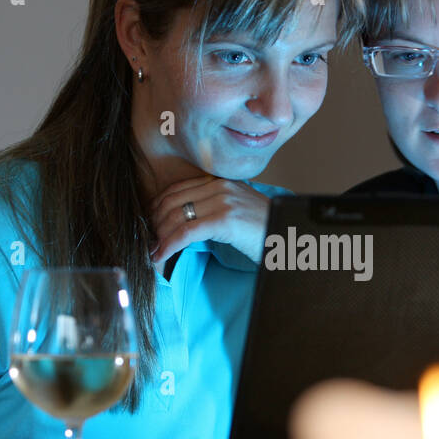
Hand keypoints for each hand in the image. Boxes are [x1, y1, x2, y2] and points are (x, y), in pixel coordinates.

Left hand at [149, 175, 269, 265]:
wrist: (291, 237)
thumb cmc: (266, 230)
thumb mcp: (238, 211)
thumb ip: (213, 209)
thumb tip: (185, 224)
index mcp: (220, 181)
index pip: (175, 190)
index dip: (155, 210)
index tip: (148, 228)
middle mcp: (219, 186)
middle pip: (170, 202)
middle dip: (153, 225)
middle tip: (147, 244)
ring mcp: (223, 201)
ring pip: (175, 217)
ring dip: (158, 239)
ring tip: (152, 254)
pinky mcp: (225, 220)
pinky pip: (186, 232)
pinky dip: (169, 246)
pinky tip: (161, 257)